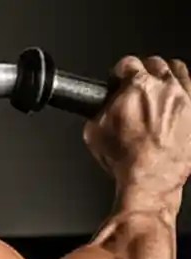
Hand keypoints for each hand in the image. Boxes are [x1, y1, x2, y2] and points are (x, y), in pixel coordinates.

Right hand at [84, 56, 190, 196]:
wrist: (151, 178)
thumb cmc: (126, 159)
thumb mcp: (94, 133)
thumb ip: (99, 111)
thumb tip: (102, 107)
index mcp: (137, 86)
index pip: (128, 63)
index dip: (120, 72)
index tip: (119, 79)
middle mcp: (164, 87)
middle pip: (155, 63)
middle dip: (144, 72)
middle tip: (138, 84)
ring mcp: (185, 97)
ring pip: (178, 69)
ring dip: (167, 74)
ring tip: (160, 85)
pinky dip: (184, 88)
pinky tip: (177, 96)